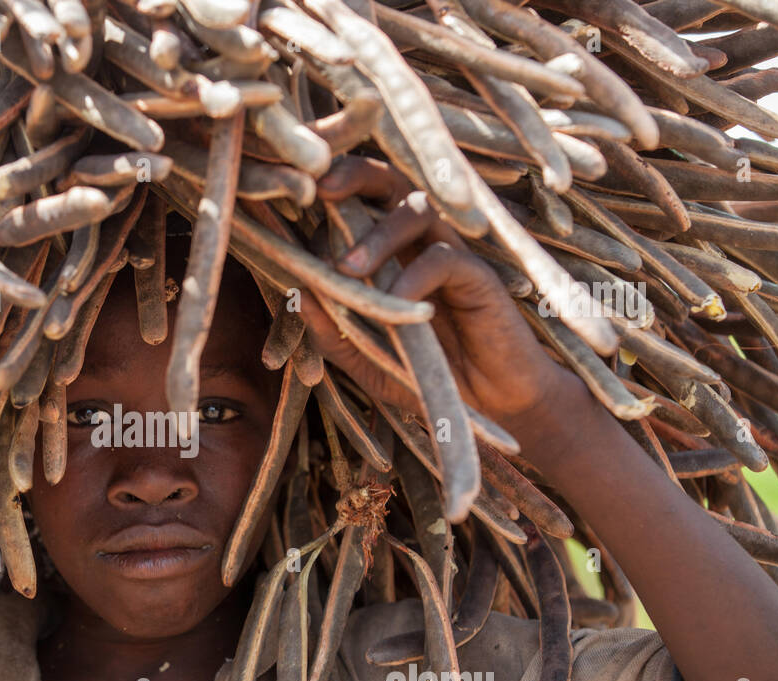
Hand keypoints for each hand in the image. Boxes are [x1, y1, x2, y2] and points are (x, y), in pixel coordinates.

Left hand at [302, 171, 575, 423]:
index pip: (355, 203)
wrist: (484, 407)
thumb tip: (296, 295)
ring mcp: (450, 253)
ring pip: (416, 210)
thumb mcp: (365, 359)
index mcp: (386, 251)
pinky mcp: (479, 277)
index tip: (293, 210)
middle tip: (320, 189)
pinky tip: (396, 305)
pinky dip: (413, 277)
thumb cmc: (421, 375)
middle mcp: (418, 241)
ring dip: (378, 233)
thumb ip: (332, 331)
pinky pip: (443, 258)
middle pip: (390, 182)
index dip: (326, 203)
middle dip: (354, 175)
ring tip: (348, 268)